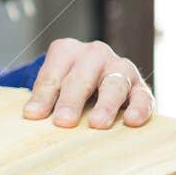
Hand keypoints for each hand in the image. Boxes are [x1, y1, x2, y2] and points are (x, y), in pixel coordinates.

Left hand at [23, 39, 154, 128]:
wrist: (94, 83)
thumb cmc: (65, 88)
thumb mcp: (51, 87)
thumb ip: (44, 98)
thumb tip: (32, 117)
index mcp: (66, 50)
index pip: (52, 75)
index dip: (43, 96)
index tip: (33, 115)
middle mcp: (94, 54)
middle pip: (81, 78)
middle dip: (71, 100)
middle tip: (63, 122)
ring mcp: (120, 67)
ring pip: (114, 84)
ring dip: (105, 105)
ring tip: (97, 124)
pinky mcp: (140, 85)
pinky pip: (142, 96)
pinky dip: (139, 108)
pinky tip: (131, 121)